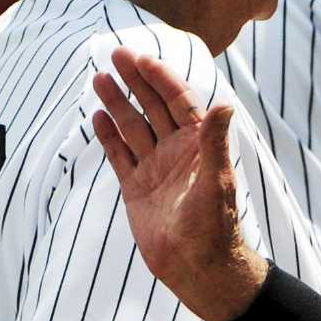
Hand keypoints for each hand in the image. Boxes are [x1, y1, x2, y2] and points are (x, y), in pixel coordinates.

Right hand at [91, 47, 266, 320]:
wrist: (197, 267)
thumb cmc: (215, 227)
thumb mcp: (216, 181)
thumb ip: (215, 143)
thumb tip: (223, 105)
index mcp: (197, 145)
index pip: (178, 101)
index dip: (161, 78)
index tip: (142, 58)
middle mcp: (175, 152)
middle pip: (152, 107)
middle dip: (135, 81)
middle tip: (115, 54)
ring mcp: (154, 169)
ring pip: (132, 127)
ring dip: (116, 103)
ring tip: (98, 78)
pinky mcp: (136, 189)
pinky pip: (119, 156)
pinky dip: (108, 136)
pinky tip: (96, 116)